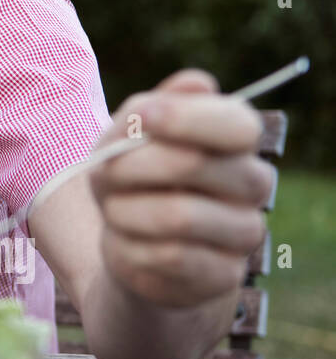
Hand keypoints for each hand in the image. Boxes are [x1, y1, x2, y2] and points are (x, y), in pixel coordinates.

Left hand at [91, 69, 274, 308]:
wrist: (132, 245)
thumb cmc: (131, 179)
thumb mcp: (123, 139)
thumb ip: (151, 109)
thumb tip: (197, 82)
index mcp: (236, 141)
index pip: (238, 124)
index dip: (186, 118)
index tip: (141, 116)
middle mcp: (253, 185)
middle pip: (194, 164)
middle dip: (131, 167)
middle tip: (105, 174)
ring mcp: (243, 233)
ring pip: (177, 216)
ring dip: (124, 211)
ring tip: (114, 210)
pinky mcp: (222, 276)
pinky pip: (165, 257)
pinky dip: (128, 246)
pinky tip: (126, 242)